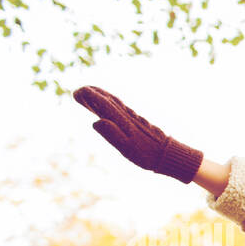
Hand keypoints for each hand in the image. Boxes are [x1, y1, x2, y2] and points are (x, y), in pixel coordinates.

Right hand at [73, 86, 202, 182]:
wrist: (168, 155)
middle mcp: (127, 116)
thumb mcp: (127, 148)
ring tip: (91, 92)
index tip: (76, 92)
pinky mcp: (138, 122)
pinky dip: (112, 103)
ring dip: (102, 96)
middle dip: (94, 94)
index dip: (89, 98)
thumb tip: (96, 122)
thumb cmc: (146, 155)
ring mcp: (133, 118)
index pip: (103, 105)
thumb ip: (112, 134)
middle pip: (108, 100)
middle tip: (80, 90)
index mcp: (122, 120)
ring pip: (115, 103)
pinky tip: (111, 105)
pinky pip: (121, 108)